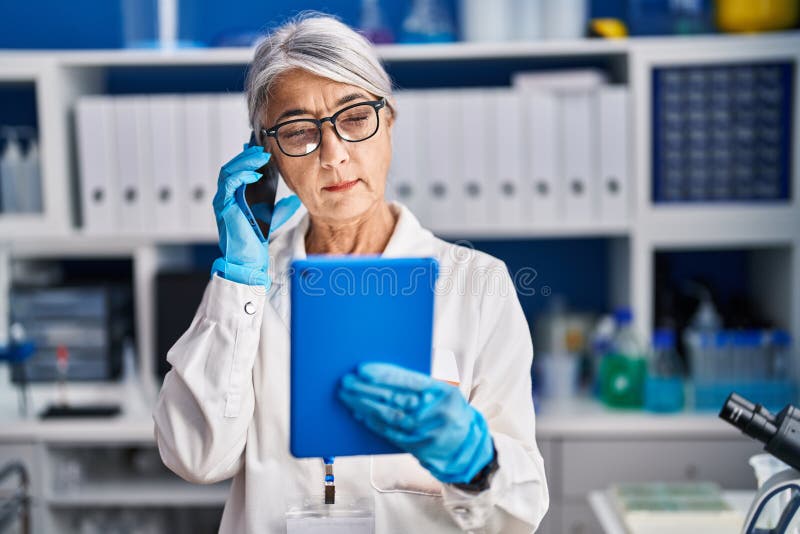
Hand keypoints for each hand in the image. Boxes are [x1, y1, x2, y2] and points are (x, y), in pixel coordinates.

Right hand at [211, 143, 299, 287]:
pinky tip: (255, 173)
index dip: (249, 158)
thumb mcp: (272, 219)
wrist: (248, 260)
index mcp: (236, 197)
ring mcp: (223, 200)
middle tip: (262, 148)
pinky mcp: (224, 206)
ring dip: (245, 161)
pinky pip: (229, 184)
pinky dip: (241, 175)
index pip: (239, 171)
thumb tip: (292, 199)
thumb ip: (280, 208)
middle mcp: (227, 196)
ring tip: (260, 156)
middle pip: (232, 167)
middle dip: (247, 155)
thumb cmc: (255, 242)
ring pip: (228, 171)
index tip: (263, 149)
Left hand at [338, 363, 494, 484]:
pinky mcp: (418, 447)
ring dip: (364, 405)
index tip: (363, 369)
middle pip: (395, 398)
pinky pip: (390, 433)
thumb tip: (383, 373)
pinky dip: (373, 423)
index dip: (385, 375)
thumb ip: (418, 383)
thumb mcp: (443, 390)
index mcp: (443, 391)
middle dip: (367, 389)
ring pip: (389, 417)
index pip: (410, 380)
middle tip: (346, 381)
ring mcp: (427, 432)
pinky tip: (360, 414)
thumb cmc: (448, 409)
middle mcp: (436, 412)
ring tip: (347, 396)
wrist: (466, 444)